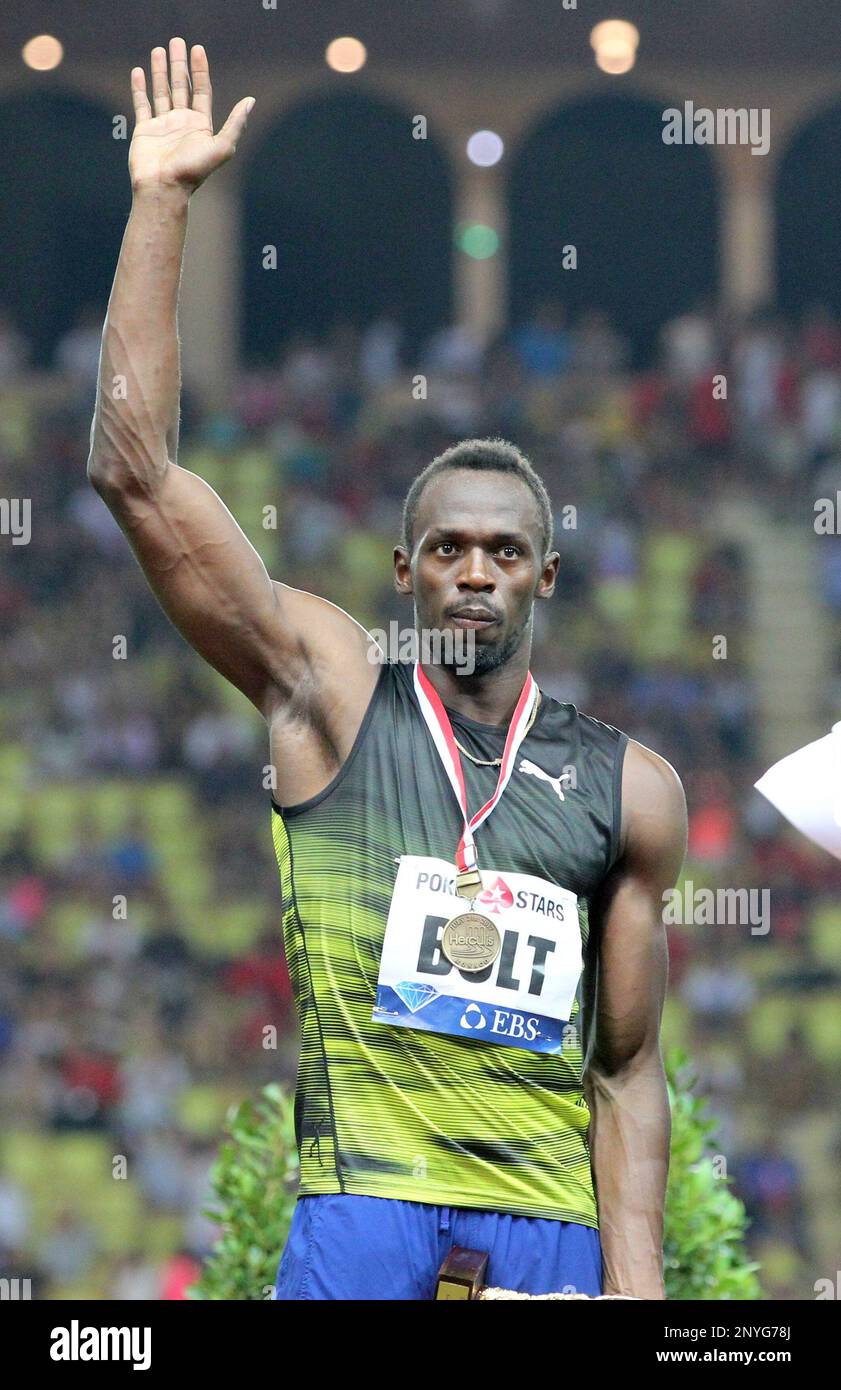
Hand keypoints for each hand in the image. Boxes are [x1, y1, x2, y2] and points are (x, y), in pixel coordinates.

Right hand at [129, 37, 253, 193]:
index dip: (200, 70)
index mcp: (200, 126)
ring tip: (159, 49)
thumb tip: (250, 102)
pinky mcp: (144, 130)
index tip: (197, 49)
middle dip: (179, 64)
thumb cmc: (193, 171)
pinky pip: (142, 104)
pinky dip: (140, 88)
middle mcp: (182, 123)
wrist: (164, 188)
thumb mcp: (222, 147)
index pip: (202, 91)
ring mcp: (163, 126)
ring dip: (160, 71)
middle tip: (177, 41)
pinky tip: (139, 71)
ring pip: (161, 91)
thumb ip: (235, 124)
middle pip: (181, 87)